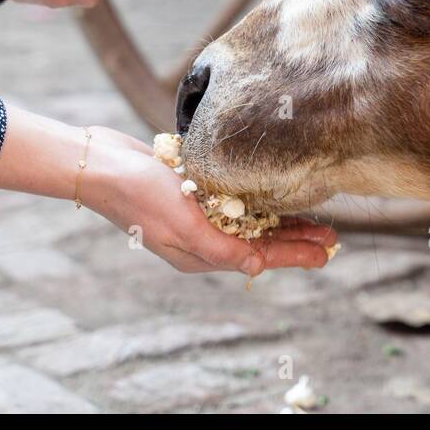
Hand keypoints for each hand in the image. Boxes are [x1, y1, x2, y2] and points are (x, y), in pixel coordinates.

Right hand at [0, 110, 335, 275]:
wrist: (97, 163)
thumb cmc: (139, 194)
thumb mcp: (184, 225)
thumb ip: (222, 248)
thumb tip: (257, 266)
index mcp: (199, 253)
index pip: (259, 257)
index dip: (296, 255)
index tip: (328, 253)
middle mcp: (199, 237)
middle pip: (259, 240)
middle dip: (296, 239)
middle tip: (332, 235)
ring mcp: (193, 213)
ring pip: (249, 220)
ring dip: (281, 218)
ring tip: (312, 216)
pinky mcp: (189, 189)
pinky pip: (232, 199)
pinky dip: (257, 197)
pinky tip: (272, 189)